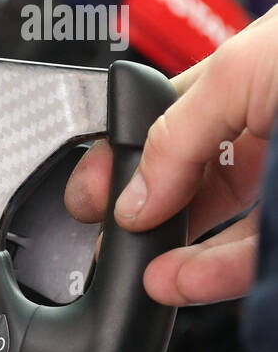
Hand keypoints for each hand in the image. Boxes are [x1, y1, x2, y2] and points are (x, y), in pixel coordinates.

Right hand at [65, 6, 277, 305]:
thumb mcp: (239, 73)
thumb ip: (176, 134)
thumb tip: (135, 193)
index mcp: (245, 81)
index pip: (165, 125)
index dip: (123, 159)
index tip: (92, 194)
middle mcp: (270, 130)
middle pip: (193, 180)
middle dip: (147, 211)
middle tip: (112, 239)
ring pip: (227, 225)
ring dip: (181, 252)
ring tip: (147, 274)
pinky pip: (262, 254)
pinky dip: (218, 271)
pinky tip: (186, 278)